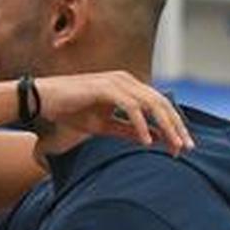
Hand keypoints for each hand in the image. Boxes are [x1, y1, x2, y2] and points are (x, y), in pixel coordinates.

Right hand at [33, 72, 192, 154]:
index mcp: (128, 86)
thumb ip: (128, 130)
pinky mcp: (105, 87)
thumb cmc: (70, 111)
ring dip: (165, 127)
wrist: (43, 100)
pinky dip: (141, 125)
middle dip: (176, 127)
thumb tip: (154, 139)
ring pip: (151, 104)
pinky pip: (131, 107)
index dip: (173, 125)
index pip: (159, 105)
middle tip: (186, 148)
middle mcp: (126, 80)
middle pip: (161, 103)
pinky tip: (147, 142)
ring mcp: (116, 81)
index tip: (182, 146)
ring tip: (173, 147)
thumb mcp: (104, 125)